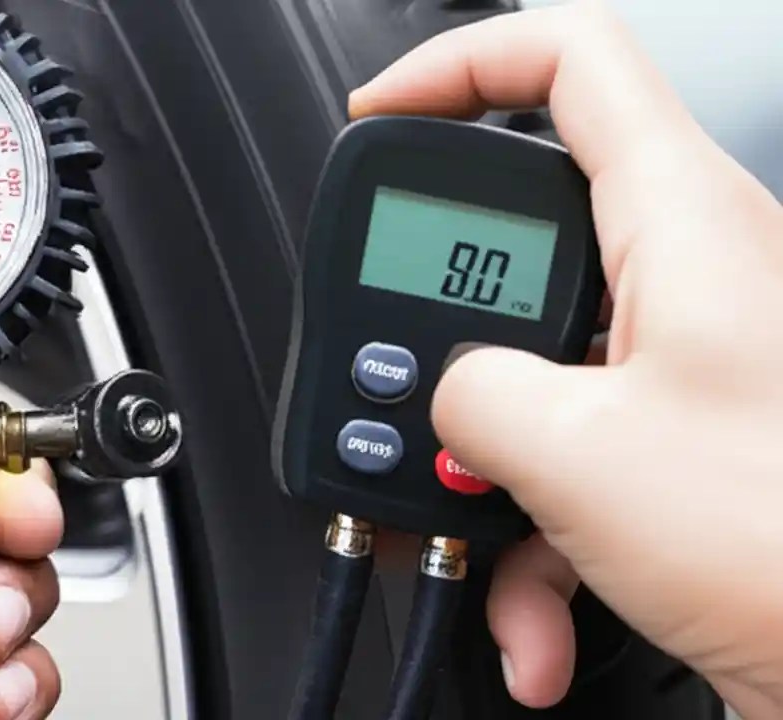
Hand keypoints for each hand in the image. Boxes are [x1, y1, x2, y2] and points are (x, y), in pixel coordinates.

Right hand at [349, 2, 782, 716]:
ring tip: (477, 550)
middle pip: (520, 236)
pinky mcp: (675, 436)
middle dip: (442, 327)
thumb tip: (443, 395)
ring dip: (483, 473)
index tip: (380, 116)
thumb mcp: (576, 454)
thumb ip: (469, 392)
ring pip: (531, 370)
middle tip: (401, 381)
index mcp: (682, 220)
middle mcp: (688, 272)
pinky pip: (567, 456)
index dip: (458, 64)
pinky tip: (532, 616)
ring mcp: (680, 358)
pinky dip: (532, 541)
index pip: (567, 58)